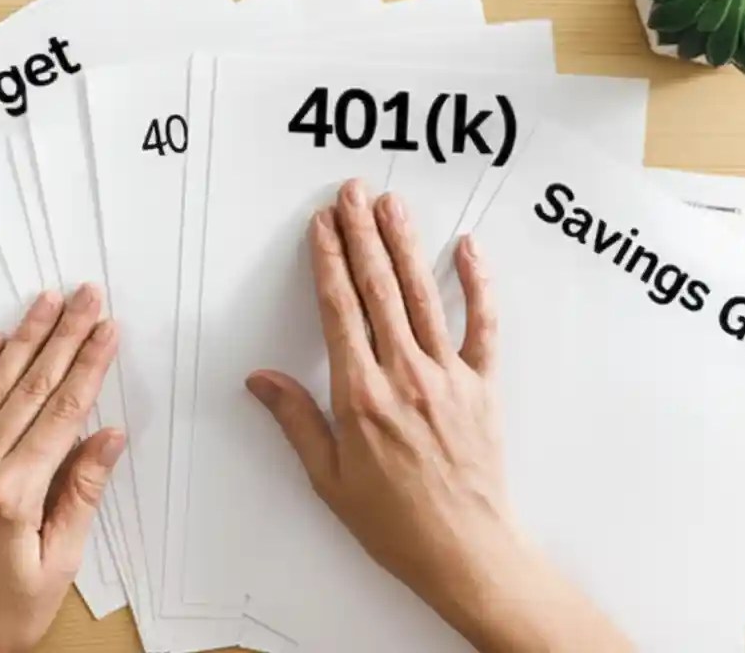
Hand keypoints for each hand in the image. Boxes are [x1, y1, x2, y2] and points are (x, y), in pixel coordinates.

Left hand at [0, 285, 123, 652]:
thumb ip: (82, 492)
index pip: (62, 410)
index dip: (89, 364)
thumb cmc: (0, 617)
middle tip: (85, 297)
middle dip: (63, 336)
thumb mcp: (58, 561)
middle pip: (29, 386)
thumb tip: (107, 438)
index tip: (107, 330)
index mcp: (13, 492)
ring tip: (45, 302)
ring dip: (21, 339)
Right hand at [246, 181, 629, 652]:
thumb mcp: (329, 479)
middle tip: (350, 193)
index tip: (320, 226)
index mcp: (361, 397)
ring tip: (389, 206)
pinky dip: (478, 284)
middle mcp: (405, 376)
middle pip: (378, 290)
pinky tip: (468, 249)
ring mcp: (448, 376)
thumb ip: (296, 420)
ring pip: (423, 295)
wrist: (465, 550)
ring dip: (404, 245)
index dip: (327, 262)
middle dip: (360, 236)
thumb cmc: (394, 523)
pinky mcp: (482, 385)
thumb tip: (262, 379)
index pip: (339, 311)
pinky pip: (482, 325)